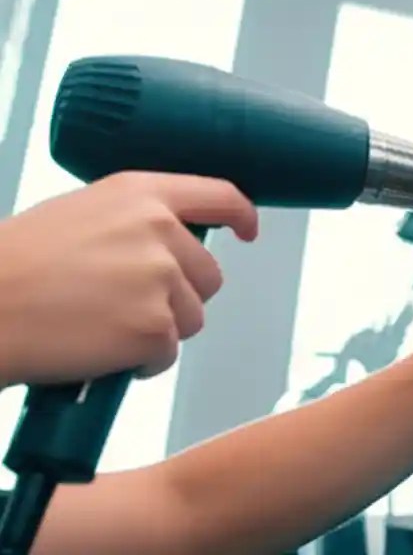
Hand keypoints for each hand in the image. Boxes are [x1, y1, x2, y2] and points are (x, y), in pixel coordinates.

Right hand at [0, 172, 257, 386]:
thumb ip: (133, 222)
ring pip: (192, 317)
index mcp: (141, 193)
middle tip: (123, 306)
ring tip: (101, 326)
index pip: (219, 197)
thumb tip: (170, 244)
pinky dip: (142, 362)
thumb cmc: (13, 266)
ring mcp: (160, 278)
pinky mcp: (155, 326)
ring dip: (159, 331)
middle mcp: (160, 229)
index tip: (247, 231)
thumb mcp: (78, 215)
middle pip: (209, 274)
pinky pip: (169, 353)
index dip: (241, 216)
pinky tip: (100, 351)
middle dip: (179, 296)